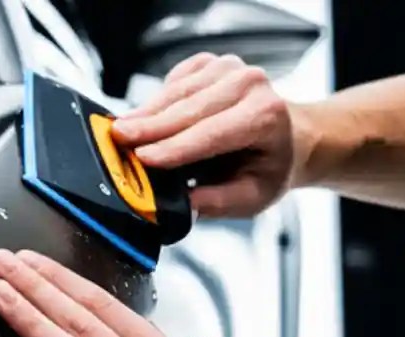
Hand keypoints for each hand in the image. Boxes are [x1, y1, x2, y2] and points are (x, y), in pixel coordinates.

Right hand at [111, 53, 297, 217]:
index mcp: (266, 116)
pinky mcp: (209, 63)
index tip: (141, 158)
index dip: (173, 147)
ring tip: (120, 131)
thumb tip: (183, 205)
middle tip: (117, 139)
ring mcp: (229, 67)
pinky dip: (156, 101)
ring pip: (176, 91)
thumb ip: (217, 202)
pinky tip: (148, 119)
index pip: (211, 133)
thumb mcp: (252, 197)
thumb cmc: (268, 167)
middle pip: (188, 108)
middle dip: (149, 126)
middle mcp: (250, 83)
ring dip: (146, 113)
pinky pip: (173, 81)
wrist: (287, 138)